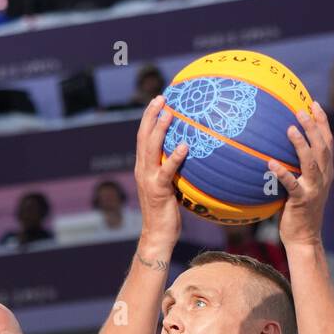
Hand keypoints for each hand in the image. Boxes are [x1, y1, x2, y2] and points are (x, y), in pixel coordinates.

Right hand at [134, 96, 186, 246]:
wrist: (157, 235)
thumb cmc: (166, 214)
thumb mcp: (169, 188)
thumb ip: (173, 173)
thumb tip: (190, 160)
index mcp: (143, 168)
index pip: (143, 138)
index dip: (148, 118)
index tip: (157, 102)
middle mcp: (143, 170)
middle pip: (143, 137)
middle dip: (151, 115)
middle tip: (161, 98)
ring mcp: (149, 180)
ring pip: (151, 149)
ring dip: (160, 129)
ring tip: (169, 113)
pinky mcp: (158, 190)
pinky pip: (166, 171)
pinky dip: (174, 157)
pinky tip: (184, 146)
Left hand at [268, 100, 332, 247]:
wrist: (305, 239)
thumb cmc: (298, 213)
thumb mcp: (302, 187)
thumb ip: (296, 170)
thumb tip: (275, 152)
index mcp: (325, 173)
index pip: (327, 142)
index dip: (322, 122)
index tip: (314, 104)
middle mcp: (323, 178)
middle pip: (321, 147)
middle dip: (313, 127)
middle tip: (301, 110)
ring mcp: (314, 190)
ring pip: (311, 162)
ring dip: (301, 144)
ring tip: (290, 128)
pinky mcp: (301, 201)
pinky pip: (291, 185)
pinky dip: (282, 173)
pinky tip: (271, 163)